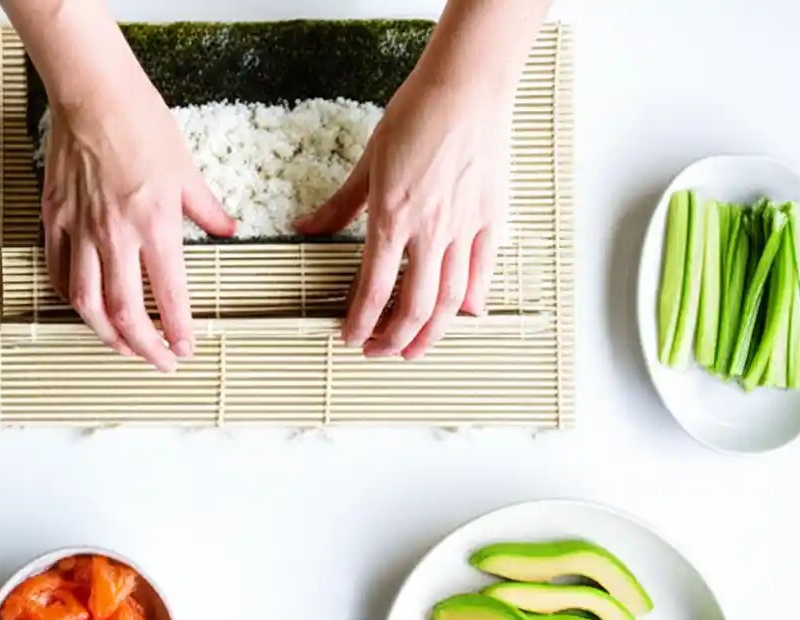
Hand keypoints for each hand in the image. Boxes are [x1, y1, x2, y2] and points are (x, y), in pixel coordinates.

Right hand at [42, 76, 235, 371]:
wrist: (92, 92)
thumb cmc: (141, 122)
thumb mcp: (186, 169)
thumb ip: (207, 208)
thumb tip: (227, 229)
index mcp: (154, 224)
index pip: (170, 296)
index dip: (178, 331)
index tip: (186, 349)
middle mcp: (114, 234)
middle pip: (124, 312)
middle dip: (144, 348)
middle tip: (160, 363)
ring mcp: (79, 228)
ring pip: (86, 303)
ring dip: (106, 335)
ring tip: (124, 347)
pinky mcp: (54, 218)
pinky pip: (58, 273)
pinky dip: (71, 300)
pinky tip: (85, 309)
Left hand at [295, 71, 509, 358]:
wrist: (466, 87)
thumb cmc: (416, 115)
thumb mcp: (368, 162)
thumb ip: (340, 205)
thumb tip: (307, 228)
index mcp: (392, 217)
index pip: (374, 288)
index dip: (361, 322)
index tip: (351, 338)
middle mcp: (430, 230)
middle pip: (414, 306)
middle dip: (394, 339)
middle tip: (379, 352)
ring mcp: (465, 226)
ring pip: (450, 298)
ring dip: (431, 332)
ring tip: (415, 348)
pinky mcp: (492, 217)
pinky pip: (484, 271)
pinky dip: (474, 299)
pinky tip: (464, 314)